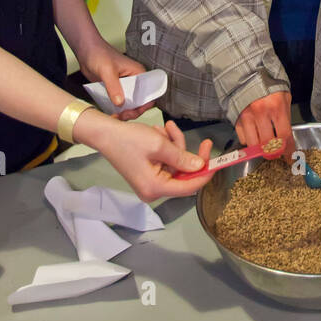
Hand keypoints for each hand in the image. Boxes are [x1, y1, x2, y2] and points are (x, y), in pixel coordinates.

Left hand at [76, 44, 157, 120]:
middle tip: (121, 116)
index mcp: (138, 73)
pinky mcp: (116, 90)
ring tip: (115, 116)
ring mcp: (125, 86)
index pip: (149, 93)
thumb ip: (114, 87)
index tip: (133, 111)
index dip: (144, 105)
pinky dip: (117, 110)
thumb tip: (120, 103)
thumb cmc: (99, 54)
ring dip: (124, 112)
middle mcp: (134, 81)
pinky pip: (120, 103)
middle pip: (140, 102)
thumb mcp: (107, 70)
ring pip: (130, 104)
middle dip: (132, 111)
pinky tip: (111, 113)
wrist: (86, 51)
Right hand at [77, 112, 213, 201]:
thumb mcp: (159, 145)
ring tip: (163, 129)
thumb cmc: (128, 140)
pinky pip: (166, 162)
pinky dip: (166, 147)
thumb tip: (201, 166)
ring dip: (174, 145)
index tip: (216, 159)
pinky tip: (159, 132)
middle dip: (184, 151)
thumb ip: (182, 157)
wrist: (104, 133)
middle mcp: (153, 191)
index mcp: (156, 188)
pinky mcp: (148, 175)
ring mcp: (150, 183)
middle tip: (187, 133)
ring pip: (176, 165)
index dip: (205, 173)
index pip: (190, 186)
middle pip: (183, 174)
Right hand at [235, 91, 294, 158]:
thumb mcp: (284, 97)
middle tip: (276, 152)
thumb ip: (285, 117)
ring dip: (260, 149)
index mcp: (276, 107)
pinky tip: (254, 135)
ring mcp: (246, 116)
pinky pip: (243, 139)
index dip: (288, 150)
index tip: (290, 157)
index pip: (284, 136)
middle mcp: (261, 113)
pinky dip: (249, 141)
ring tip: (265, 145)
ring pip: (254, 145)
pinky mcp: (236, 118)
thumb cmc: (270, 85)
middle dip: (274, 152)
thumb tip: (286, 138)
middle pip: (268, 144)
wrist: (249, 74)